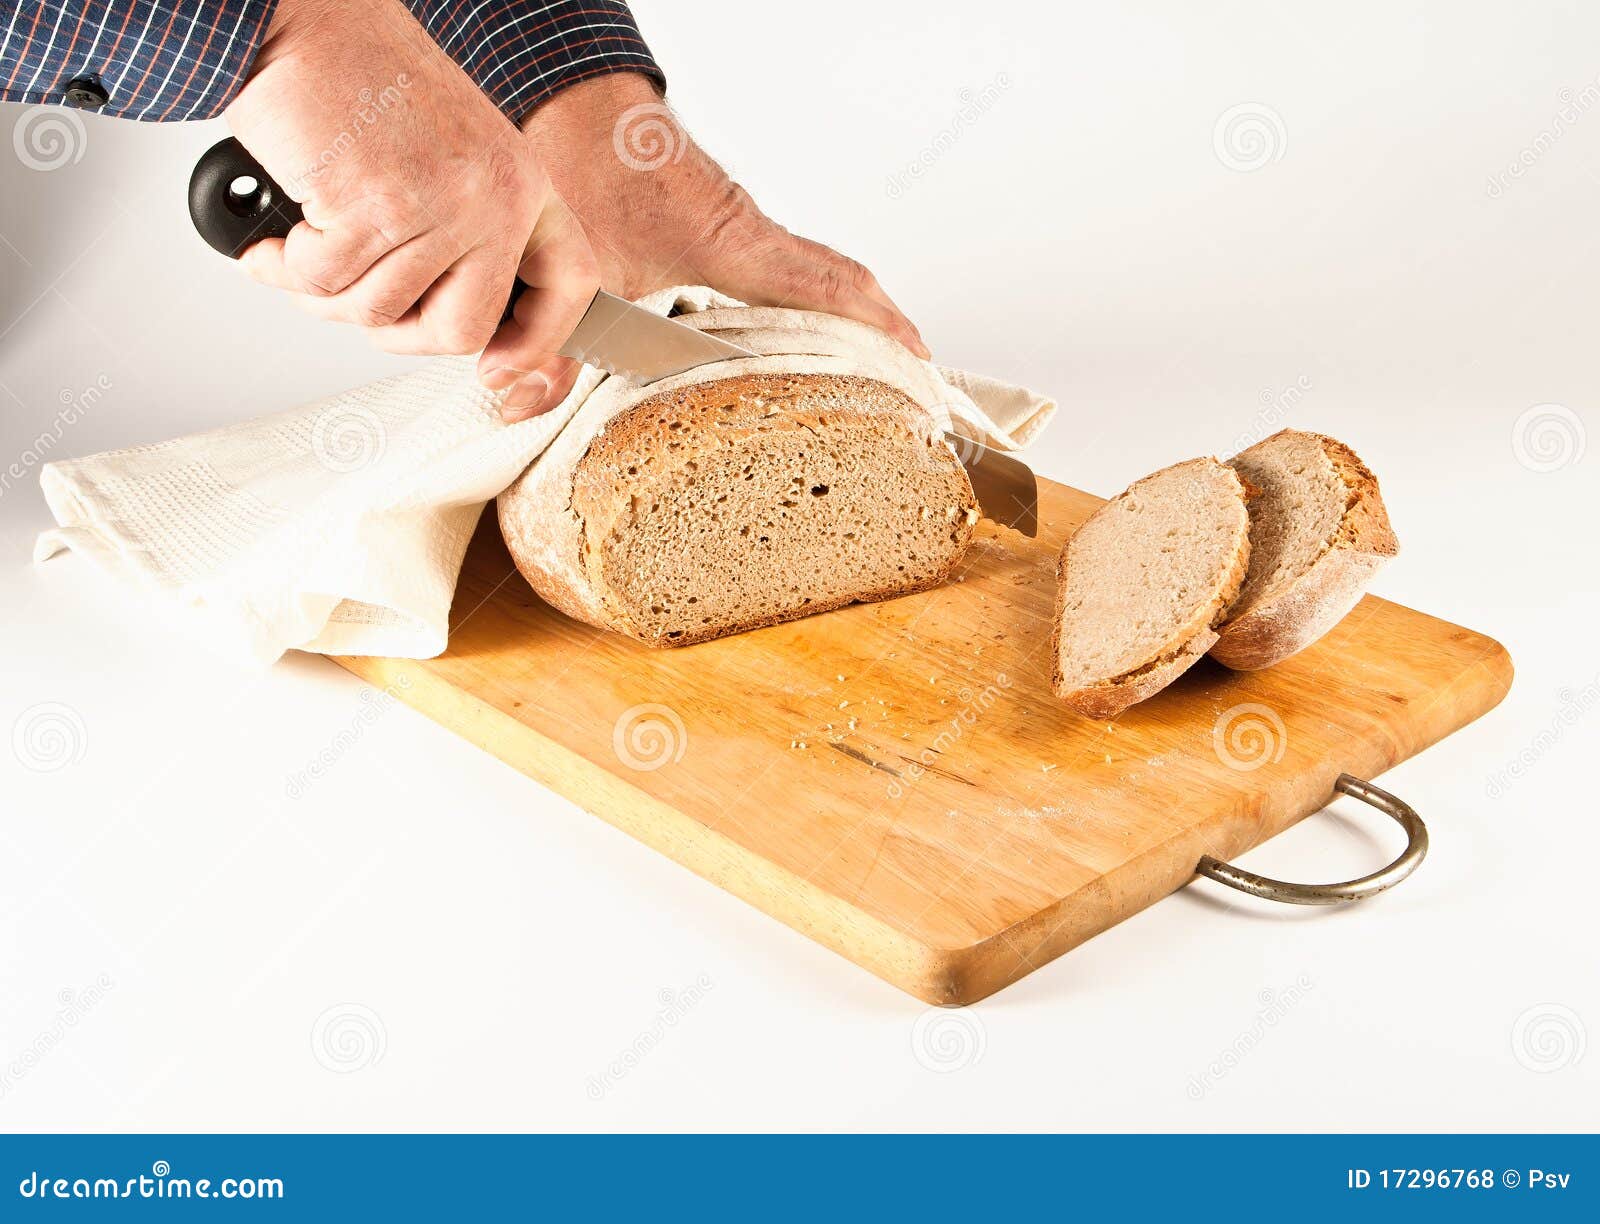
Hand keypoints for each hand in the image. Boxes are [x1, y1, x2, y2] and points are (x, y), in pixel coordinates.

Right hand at [226, 0, 598, 418]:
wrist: (299, 21)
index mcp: (524, 184)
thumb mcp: (452, 159)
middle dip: (396, 334)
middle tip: (353, 304)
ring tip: (299, 250)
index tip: (500, 368)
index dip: (539, 339)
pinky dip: (285, 271)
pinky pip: (324, 285)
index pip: (569, 283)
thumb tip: (461, 329)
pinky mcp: (372, 208)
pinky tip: (274, 239)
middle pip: (462, 329)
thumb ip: (470, 235)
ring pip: (380, 313)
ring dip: (323, 296)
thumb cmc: (361, 83)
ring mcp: (438, 204)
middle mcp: (494, 197)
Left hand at [523, 73, 929, 359]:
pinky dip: (796, 297)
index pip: (827, 285)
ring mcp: (733, 226)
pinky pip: (773, 267)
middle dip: (878, 325)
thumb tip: (532, 402)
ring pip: (807, 272)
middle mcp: (746, 231)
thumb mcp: (573, 273)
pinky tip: (777, 331)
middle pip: (836, 280)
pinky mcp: (710, 225)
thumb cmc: (582, 167)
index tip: (915, 355)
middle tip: (907, 372)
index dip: (877, 323)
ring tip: (860, 362)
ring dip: (839, 312)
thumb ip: (558, 344)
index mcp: (734, 242)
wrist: (565, 102)